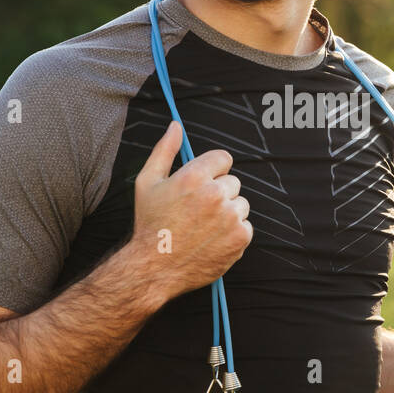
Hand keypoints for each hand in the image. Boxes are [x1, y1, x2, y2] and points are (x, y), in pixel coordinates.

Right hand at [130, 121, 252, 299]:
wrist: (155, 267)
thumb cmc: (150, 223)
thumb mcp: (148, 182)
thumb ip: (165, 150)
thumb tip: (175, 125)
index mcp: (194, 176)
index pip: (223, 158)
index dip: (212, 171)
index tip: (200, 186)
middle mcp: (216, 194)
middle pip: (232, 182)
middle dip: (218, 193)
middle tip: (196, 212)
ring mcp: (230, 217)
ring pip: (240, 204)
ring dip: (227, 212)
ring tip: (203, 227)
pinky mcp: (240, 238)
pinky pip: (245, 226)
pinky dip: (233, 232)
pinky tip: (211, 239)